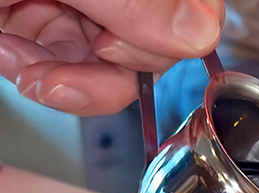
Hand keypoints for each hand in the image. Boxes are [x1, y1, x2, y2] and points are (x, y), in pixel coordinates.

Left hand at [0, 0, 222, 114]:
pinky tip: (15, 58)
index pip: (181, 0)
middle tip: (83, 49)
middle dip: (113, 59)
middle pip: (151, 35)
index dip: (166, 27)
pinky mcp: (31, 26)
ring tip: (33, 69)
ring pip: (108, 64)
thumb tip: (201, 29)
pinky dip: (42, 78)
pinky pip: (63, 70)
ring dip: (72, 81)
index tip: (124, 40)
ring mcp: (68, 0)